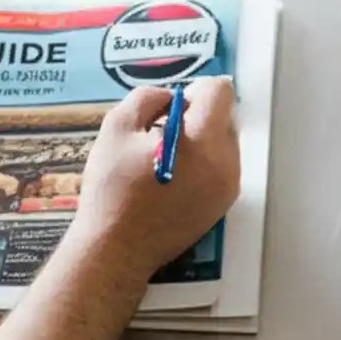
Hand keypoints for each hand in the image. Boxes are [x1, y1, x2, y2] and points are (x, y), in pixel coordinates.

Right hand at [70, 77, 239, 279]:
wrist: (117, 249)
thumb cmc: (113, 189)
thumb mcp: (117, 128)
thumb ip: (147, 98)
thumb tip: (168, 97)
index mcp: (204, 140)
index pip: (219, 92)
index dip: (193, 90)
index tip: (169, 108)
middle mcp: (226, 163)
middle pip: (225, 117)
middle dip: (198, 115)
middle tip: (162, 133)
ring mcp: (227, 188)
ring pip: (225, 144)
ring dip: (201, 140)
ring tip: (165, 158)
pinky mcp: (221, 207)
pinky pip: (221, 169)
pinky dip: (203, 164)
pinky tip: (172, 178)